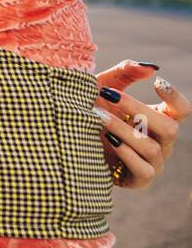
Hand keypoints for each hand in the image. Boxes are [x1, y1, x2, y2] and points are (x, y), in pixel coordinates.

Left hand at [94, 60, 187, 188]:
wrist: (68, 139)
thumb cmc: (92, 110)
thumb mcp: (104, 86)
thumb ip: (125, 72)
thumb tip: (151, 67)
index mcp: (160, 119)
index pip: (182, 110)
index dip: (175, 98)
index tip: (156, 82)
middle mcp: (162, 142)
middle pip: (170, 128)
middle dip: (137, 109)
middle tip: (108, 94)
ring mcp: (154, 162)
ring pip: (151, 147)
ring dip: (123, 129)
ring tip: (98, 116)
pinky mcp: (140, 180)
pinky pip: (143, 169)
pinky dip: (125, 153)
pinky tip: (108, 140)